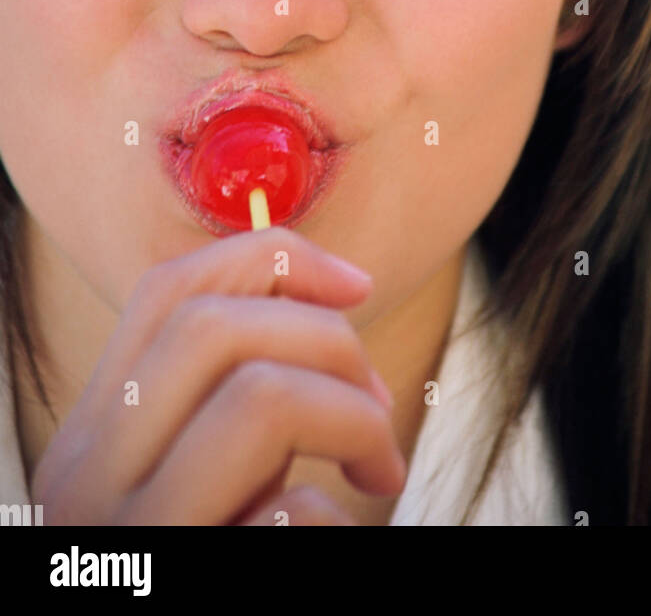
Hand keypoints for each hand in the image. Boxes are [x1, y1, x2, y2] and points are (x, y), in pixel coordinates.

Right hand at [31, 228, 405, 524]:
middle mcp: (85, 483)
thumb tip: (325, 295)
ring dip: (351, 415)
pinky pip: (289, 515)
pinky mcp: (185, 584)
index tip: (356, 281)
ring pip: (259, 393)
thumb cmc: (224, 547)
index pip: (167, 290)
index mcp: (95, 435)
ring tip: (375, 475)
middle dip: (329, 340)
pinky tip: (330, 540)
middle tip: (373, 410)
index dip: (272, 258)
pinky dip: (337, 517)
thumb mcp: (209, 470)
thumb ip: (231, 395)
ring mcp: (130, 545)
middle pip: (215, 325)